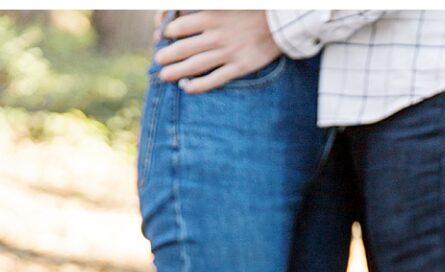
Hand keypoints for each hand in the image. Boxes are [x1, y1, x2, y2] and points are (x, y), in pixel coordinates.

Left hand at [155, 10, 280, 93]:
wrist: (286, 18)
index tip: (161, 37)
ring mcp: (228, 52)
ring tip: (163, 76)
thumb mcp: (229, 2)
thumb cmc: (257, 7)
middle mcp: (217, 35)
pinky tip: (187, 88)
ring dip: (175, 72)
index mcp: (213, 16)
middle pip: (182, 49)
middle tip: (158, 60)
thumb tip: (185, 10)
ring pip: (194, 66)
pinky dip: (199, 85)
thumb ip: (208, 7)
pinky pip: (215, 79)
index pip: (179, 27)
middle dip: (166, 56)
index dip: (166, 33)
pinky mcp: (240, 66)